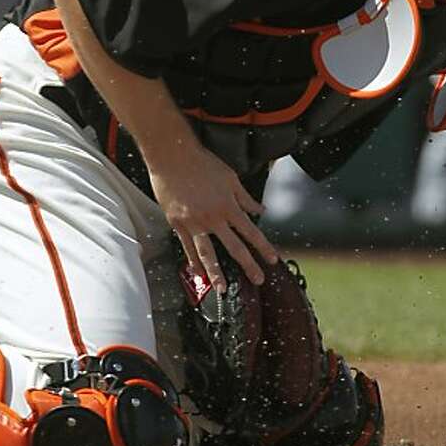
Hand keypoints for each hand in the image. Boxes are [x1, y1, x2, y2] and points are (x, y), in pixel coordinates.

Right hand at [145, 137, 278, 292]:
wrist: (173, 156)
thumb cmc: (202, 163)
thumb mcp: (230, 177)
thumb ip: (246, 197)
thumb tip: (261, 210)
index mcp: (228, 206)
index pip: (251, 232)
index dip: (263, 247)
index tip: (272, 260)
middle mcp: (213, 218)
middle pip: (234, 247)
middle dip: (248, 265)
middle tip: (258, 280)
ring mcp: (194, 223)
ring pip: (208, 254)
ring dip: (216, 274)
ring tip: (222, 289)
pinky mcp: (177, 223)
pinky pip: (187, 247)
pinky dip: (193, 261)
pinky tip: (197, 273)